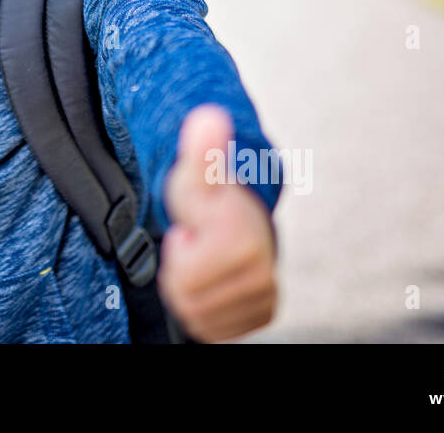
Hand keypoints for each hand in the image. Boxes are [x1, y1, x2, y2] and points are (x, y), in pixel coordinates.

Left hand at [157, 103, 277, 341]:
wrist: (243, 215)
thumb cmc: (211, 196)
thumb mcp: (198, 174)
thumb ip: (202, 149)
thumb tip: (208, 115)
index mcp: (244, 244)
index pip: (180, 278)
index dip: (178, 250)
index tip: (193, 229)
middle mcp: (262, 277)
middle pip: (189, 300)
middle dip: (183, 270)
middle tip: (199, 243)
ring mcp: (264, 298)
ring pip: (199, 316)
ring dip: (192, 287)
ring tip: (205, 258)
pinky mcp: (264, 314)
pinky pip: (214, 329)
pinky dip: (205, 308)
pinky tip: (213, 281)